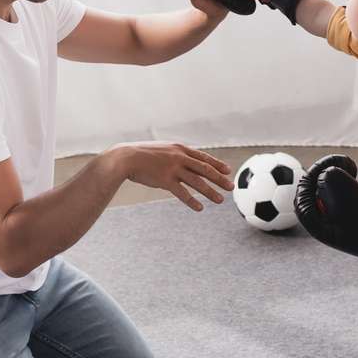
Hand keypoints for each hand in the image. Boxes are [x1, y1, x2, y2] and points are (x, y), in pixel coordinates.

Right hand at [110, 140, 233, 211]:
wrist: (126, 157)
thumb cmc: (142, 154)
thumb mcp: (162, 150)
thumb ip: (175, 155)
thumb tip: (184, 162)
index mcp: (180, 149)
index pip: (203, 157)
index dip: (217, 164)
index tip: (228, 170)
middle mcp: (179, 157)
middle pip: (205, 169)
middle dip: (220, 179)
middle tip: (231, 187)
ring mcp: (173, 168)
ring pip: (197, 182)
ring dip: (210, 192)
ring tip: (220, 200)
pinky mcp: (165, 180)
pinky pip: (182, 193)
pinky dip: (192, 201)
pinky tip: (200, 208)